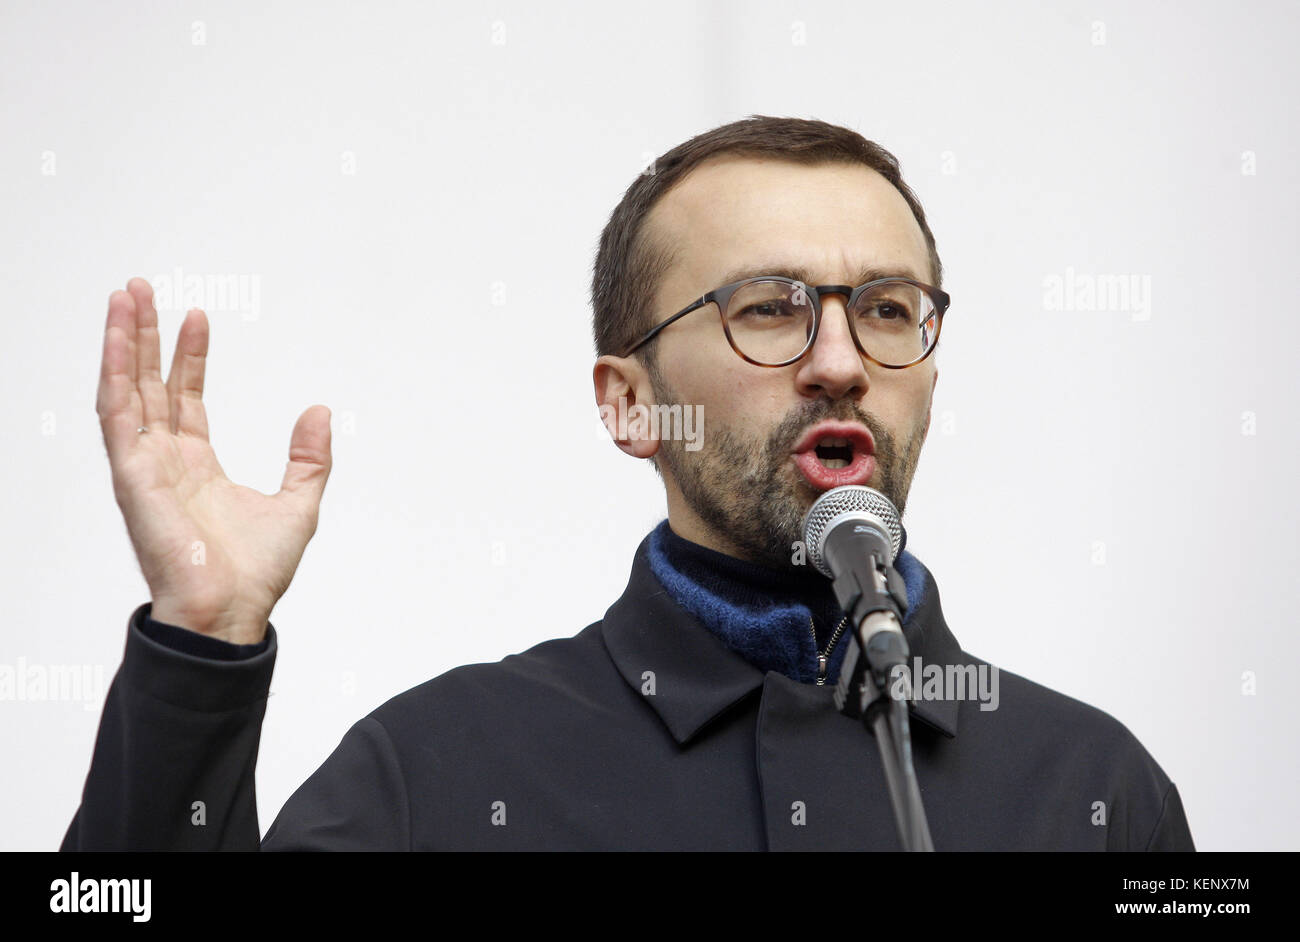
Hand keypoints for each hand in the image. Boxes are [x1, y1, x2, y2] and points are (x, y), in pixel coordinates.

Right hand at [96, 278, 331, 643]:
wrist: (231, 611)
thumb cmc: (255, 573)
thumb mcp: (299, 503)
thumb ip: (309, 458)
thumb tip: (320, 412)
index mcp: (196, 467)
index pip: (186, 399)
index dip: (189, 357)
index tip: (197, 318)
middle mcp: (165, 462)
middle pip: (150, 385)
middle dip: (143, 337)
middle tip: (142, 289)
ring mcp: (144, 466)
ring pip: (126, 390)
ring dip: (121, 342)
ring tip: (125, 295)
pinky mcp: (131, 475)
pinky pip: (116, 414)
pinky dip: (113, 373)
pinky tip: (114, 337)